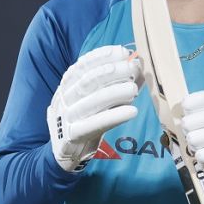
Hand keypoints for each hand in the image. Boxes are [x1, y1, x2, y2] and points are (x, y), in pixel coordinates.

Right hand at [47, 45, 142, 171]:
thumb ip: (116, 83)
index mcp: (67, 85)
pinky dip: (114, 116)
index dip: (102, 56)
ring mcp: (67, 116)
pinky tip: (132, 111)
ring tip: (134, 89)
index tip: (123, 52)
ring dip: (115, 92)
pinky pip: (94, 124)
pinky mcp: (73, 135)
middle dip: (112, 72)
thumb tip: (138, 65)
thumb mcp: (97, 99)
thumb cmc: (86, 119)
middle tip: (133, 68)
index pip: (83, 65)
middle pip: (88, 80)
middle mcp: (64, 97)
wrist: (65, 151)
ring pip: (91, 100)